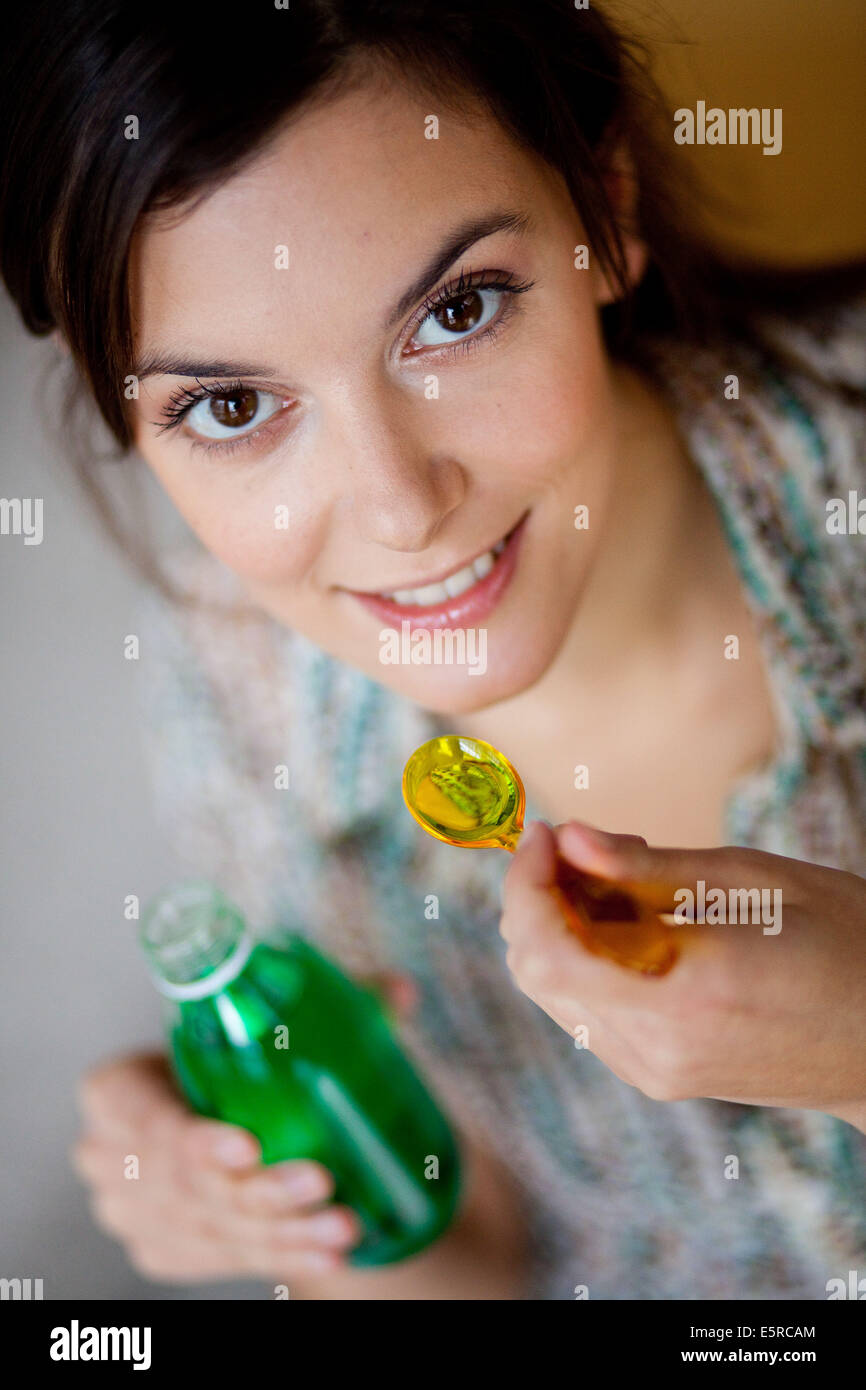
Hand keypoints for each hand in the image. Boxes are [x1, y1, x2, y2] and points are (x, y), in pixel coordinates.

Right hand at [73, 973, 416, 1282]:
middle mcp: (110, 1158)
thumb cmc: (237, 1058)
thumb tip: (399, 992)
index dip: (191, 1139)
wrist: (222, 1120)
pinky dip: (283, 1255)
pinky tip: (330, 1253)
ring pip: (216, 1230)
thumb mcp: (265, 1021)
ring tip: (346, 1225)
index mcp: (116, 1090)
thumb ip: (330, 999)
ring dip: (284, 1232)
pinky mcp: (169, 1252)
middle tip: (322, 1182)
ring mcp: (136, 1214)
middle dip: (259, 1193)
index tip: (249, 1146)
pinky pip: (230, 1261)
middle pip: (187, 1185)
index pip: (143, 1117)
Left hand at [500, 821, 865, 1124]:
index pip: (547, 951)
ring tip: (622, 877)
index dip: (526, 883)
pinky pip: (589, 1012)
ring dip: (562, 927)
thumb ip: (649, 868)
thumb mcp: (753, 881)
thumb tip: (570, 837)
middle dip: (537, 899)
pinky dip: (587, 959)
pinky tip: (634, 920)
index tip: (545, 832)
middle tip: (577, 845)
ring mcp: (656, 1071)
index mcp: (681, 996)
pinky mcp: (661, 1076)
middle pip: (537, 973)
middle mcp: (656, 1048)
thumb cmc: (845, 942)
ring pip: (556, 994)